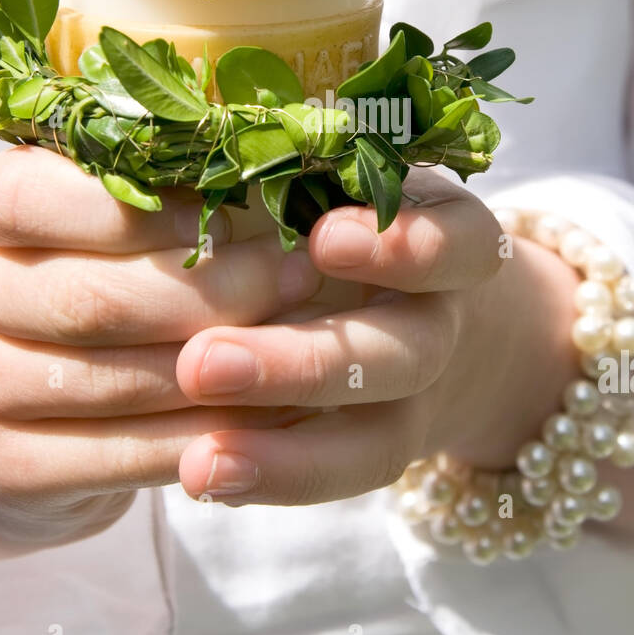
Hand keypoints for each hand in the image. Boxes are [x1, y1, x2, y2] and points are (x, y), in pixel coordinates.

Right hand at [0, 147, 322, 557]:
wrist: (24, 425)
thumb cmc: (91, 295)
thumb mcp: (106, 229)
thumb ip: (167, 195)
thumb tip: (280, 171)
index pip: (50, 196)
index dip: (154, 211)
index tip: (244, 215)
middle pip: (99, 296)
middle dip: (218, 289)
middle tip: (301, 277)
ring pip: (121, 378)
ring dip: (226, 364)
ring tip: (305, 342)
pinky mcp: (5, 467)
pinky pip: (128, 454)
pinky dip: (212, 435)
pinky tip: (277, 416)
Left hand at [177, 173, 584, 507]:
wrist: (417, 299)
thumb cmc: (351, 206)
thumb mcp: (342, 174)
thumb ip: (291, 167)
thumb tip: (176, 155)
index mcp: (447, 236)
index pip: (457, 242)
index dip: (405, 247)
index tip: (326, 238)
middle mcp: (441, 321)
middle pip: (401, 353)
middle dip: (304, 365)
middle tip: (203, 365)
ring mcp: (414, 397)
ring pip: (375, 440)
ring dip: (287, 452)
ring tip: (201, 465)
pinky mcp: (378, 449)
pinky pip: (338, 476)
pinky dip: (273, 478)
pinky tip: (203, 479)